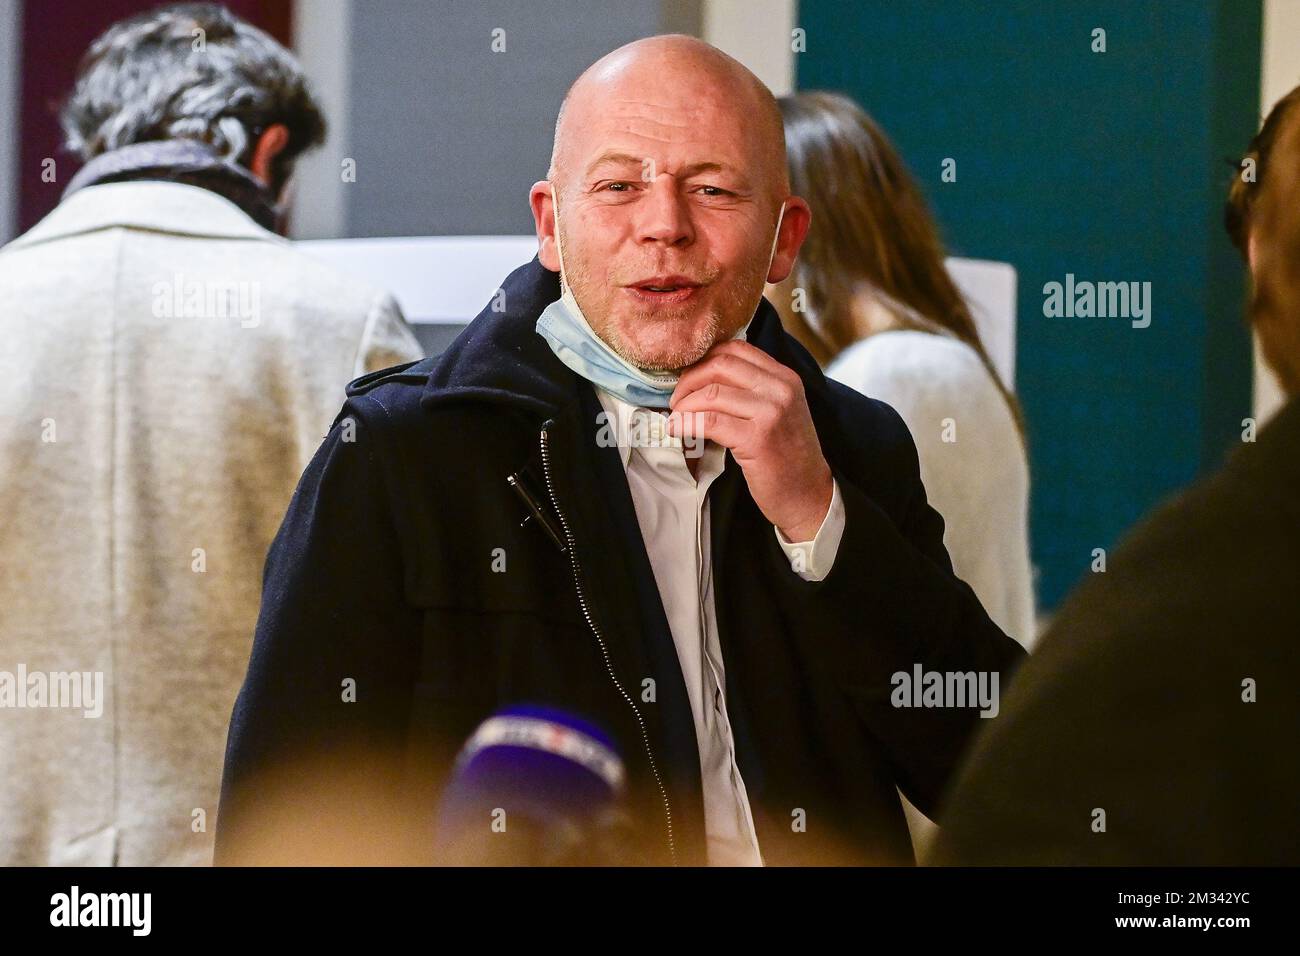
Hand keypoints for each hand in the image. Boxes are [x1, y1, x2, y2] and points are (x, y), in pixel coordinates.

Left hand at [666, 339, 832, 541]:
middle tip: (676, 400)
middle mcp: (781, 389)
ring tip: (676, 417)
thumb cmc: (787, 456)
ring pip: (712, 392)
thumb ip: (752, 390)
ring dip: (684, 404)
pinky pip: (709, 421)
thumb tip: (703, 377)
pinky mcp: (757, 439)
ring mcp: (770, 413)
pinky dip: (686, 423)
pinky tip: (677, 430)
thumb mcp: (779, 411)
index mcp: (785, 378)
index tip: (688, 378)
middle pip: (720, 365)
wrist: (808, 495)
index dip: (704, 359)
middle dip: (689, 380)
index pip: (736, 348)